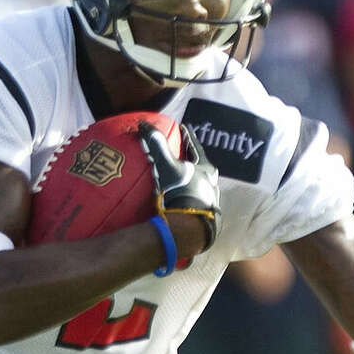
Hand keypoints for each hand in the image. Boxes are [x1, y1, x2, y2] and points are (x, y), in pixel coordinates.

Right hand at [139, 122, 219, 259]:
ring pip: (195, 185)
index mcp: (206, 170)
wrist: (190, 228)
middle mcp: (210, 185)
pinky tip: (172, 200)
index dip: (187, 137)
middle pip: (198, 166)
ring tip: (174, 177)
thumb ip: (157, 146)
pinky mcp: (198, 217)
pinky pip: (189, 202)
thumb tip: (143, 125)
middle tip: (177, 153)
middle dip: (188, 159)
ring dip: (186, 180)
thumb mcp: (169, 167)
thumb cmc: (183, 193)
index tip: (181, 128)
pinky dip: (181, 197)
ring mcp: (206, 202)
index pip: (195, 147)